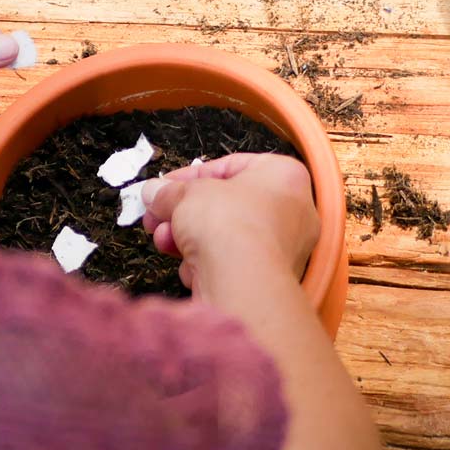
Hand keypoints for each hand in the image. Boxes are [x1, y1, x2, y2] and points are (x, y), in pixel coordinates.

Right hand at [137, 154, 318, 296]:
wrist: (241, 282)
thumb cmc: (231, 226)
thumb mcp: (188, 193)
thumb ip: (170, 191)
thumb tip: (156, 192)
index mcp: (284, 175)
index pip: (230, 166)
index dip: (190, 176)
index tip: (165, 186)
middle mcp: (293, 211)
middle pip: (225, 204)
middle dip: (185, 211)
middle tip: (160, 213)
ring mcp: (283, 248)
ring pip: (225, 235)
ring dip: (188, 236)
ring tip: (164, 237)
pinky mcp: (268, 278)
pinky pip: (231, 262)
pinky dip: (206, 262)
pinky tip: (188, 264)